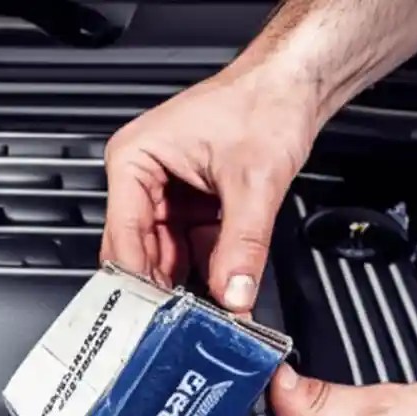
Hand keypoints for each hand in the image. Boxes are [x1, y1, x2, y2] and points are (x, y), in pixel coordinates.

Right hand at [100, 66, 318, 311]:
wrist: (293, 86)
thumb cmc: (262, 103)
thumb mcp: (253, 180)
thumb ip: (243, 243)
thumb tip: (233, 293)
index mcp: (133, 160)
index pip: (123, 235)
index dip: (139, 280)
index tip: (153, 316)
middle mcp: (142, 180)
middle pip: (140, 253)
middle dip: (162, 290)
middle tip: (179, 329)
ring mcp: (167, 197)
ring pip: (166, 259)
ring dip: (185, 288)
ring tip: (202, 319)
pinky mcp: (193, 209)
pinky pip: (192, 252)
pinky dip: (206, 276)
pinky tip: (219, 299)